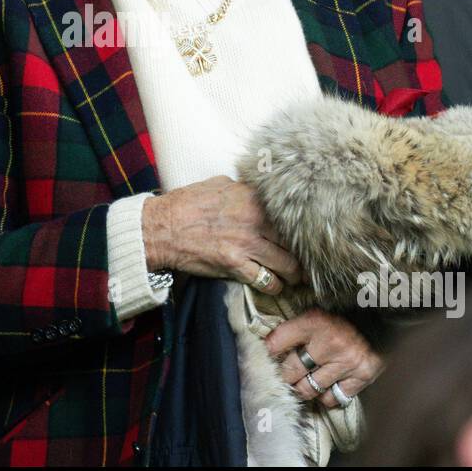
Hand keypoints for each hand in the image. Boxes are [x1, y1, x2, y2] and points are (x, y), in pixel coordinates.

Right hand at [141, 175, 301, 294]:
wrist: (162, 228)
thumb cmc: (186, 204)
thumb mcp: (218, 184)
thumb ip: (242, 188)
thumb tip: (255, 191)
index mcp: (252, 198)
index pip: (290, 215)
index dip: (301, 228)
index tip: (308, 237)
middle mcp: (255, 219)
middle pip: (293, 241)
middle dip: (303, 255)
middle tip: (309, 263)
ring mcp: (246, 243)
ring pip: (286, 264)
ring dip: (294, 275)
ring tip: (297, 279)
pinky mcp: (235, 264)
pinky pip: (266, 280)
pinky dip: (274, 286)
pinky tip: (276, 287)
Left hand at [266, 308, 382, 408]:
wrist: (382, 322)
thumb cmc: (342, 320)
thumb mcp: (315, 316)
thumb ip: (293, 330)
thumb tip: (267, 348)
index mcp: (314, 321)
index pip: (276, 343)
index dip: (268, 353)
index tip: (267, 357)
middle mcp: (329, 342)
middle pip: (291, 372)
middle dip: (286, 376)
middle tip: (287, 375)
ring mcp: (346, 362)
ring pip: (309, 389)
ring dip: (304, 388)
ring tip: (305, 382)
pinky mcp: (362, 376)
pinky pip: (332, 398)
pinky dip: (327, 396)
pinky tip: (327, 386)